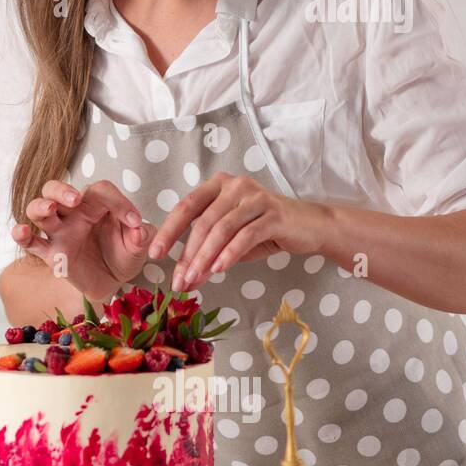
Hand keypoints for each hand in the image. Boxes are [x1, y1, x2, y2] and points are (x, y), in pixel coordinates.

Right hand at [13, 179, 156, 302]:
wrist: (113, 283)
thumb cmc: (123, 255)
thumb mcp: (139, 245)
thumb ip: (142, 235)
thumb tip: (138, 229)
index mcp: (96, 205)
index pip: (99, 191)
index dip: (118, 202)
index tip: (135, 222)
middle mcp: (73, 214)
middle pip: (55, 189)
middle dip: (61, 191)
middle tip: (75, 200)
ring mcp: (58, 232)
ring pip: (37, 209)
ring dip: (41, 206)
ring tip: (50, 210)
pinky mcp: (50, 253)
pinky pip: (31, 243)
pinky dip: (21, 236)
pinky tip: (21, 231)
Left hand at [146, 172, 329, 291]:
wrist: (310, 226)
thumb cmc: (265, 230)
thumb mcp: (231, 238)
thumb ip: (207, 251)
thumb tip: (183, 277)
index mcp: (218, 185)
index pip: (186, 207)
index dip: (168, 231)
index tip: (155, 254)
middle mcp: (235, 186)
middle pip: (202, 221)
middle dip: (187, 254)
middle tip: (178, 279)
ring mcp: (255, 197)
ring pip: (221, 229)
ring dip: (205, 258)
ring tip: (194, 279)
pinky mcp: (273, 213)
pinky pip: (245, 235)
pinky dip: (229, 254)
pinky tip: (219, 269)